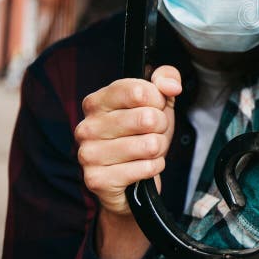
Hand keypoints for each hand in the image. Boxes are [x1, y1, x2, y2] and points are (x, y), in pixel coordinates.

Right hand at [74, 66, 182, 214]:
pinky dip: (154, 168)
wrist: (132, 177)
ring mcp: (88, 154)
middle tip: (152, 132)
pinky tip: (142, 167)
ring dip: (158, 149)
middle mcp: (86, 127)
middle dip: (161, 127)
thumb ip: (165, 78)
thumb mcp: (157, 102)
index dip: (158, 99)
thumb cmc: (142, 135)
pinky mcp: (97, 179)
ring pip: (150, 145)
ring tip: (147, 150)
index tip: (155, 106)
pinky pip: (146, 168)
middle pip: (147, 118)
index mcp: (97, 102)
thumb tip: (171, 86)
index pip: (138, 90)